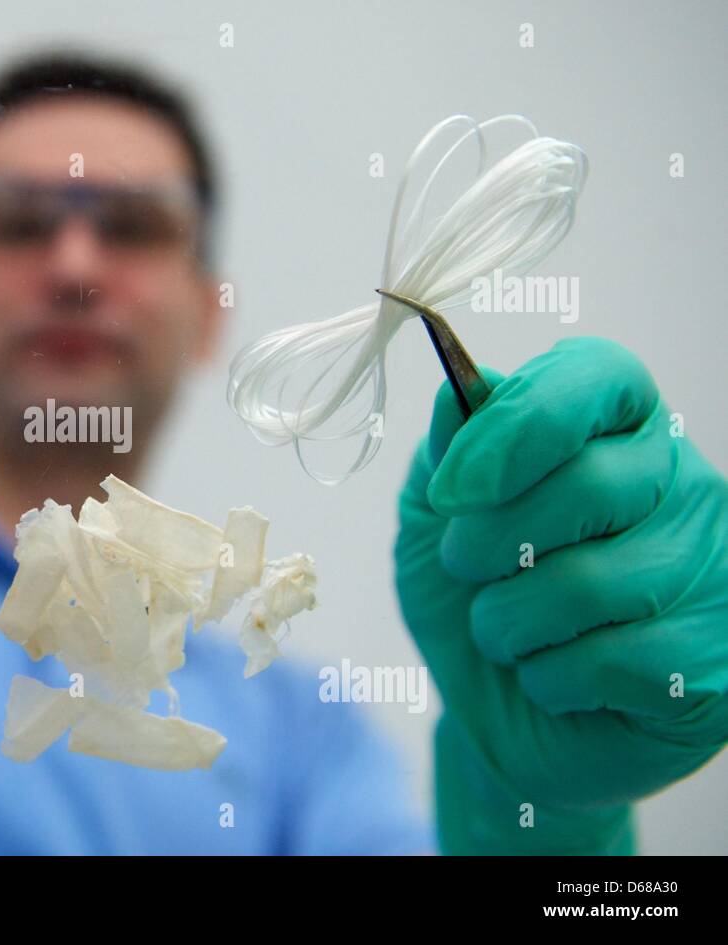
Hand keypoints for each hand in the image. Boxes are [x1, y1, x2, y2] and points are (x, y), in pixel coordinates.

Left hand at [395, 336, 727, 852]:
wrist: (497, 716)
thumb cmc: (474, 599)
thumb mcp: (433, 520)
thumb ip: (448, 451)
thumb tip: (466, 386)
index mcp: (616, 430)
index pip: (598, 378)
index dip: (518, 425)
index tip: (453, 488)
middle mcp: (681, 487)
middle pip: (589, 484)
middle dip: (489, 543)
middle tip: (468, 571)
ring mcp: (710, 571)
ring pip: (589, 583)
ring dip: (508, 621)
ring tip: (510, 633)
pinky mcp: (714, 659)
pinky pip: (611, 661)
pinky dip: (549, 677)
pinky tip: (558, 679)